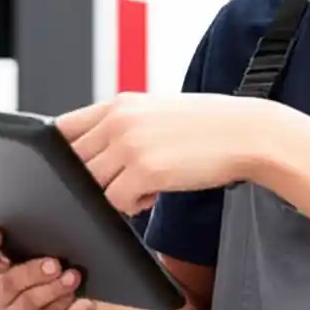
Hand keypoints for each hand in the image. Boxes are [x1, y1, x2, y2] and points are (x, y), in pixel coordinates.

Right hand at [0, 228, 95, 309]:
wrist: (69, 299)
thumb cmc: (51, 262)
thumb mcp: (43, 241)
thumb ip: (40, 224)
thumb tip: (58, 186)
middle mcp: (4, 290)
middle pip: (5, 284)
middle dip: (29, 272)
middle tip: (53, 263)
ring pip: (25, 306)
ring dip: (51, 291)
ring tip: (71, 277)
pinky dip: (66, 309)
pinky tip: (80, 300)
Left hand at [56, 92, 275, 215]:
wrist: (247, 132)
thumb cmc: (207, 126)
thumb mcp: (157, 113)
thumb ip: (123, 126)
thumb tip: (94, 157)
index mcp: (118, 103)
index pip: (63, 129)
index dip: (63, 155)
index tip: (76, 169)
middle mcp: (118, 120)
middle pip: (71, 162)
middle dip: (88, 180)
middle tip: (120, 184)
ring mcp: (129, 145)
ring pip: (90, 185)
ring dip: (112, 194)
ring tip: (143, 189)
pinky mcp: (145, 171)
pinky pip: (115, 202)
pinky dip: (131, 206)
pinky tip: (154, 196)